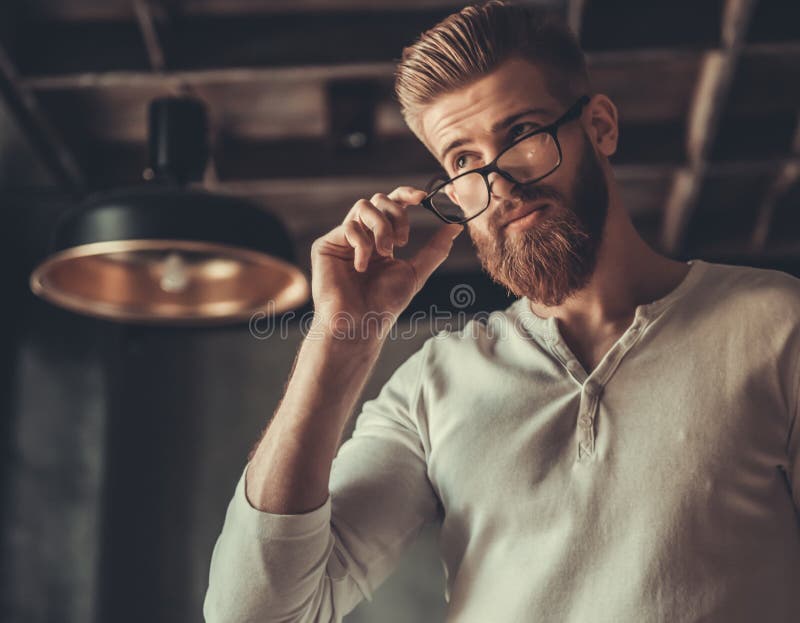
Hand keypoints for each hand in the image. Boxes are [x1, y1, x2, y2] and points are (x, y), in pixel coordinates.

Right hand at [309, 186, 462, 339]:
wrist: (361, 323)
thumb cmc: (385, 304)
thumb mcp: (416, 272)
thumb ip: (435, 249)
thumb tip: (455, 226)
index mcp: (380, 240)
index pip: (392, 206)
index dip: (405, 195)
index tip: (422, 198)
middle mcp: (362, 236)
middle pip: (379, 200)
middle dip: (396, 214)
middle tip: (402, 241)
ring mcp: (343, 239)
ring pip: (364, 207)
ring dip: (381, 227)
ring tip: (385, 252)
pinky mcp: (326, 245)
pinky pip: (349, 227)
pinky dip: (363, 244)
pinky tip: (362, 266)